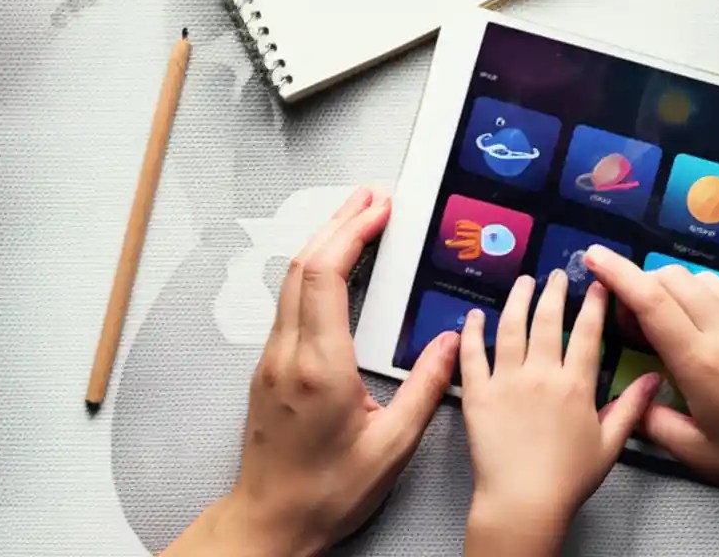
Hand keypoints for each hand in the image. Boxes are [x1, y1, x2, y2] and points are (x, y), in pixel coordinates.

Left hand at [162, 187, 459, 556]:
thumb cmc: (325, 493)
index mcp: (319, 367)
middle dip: (339, 221)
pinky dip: (315, 271)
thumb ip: (426, 388)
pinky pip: (289, 302)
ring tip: (358, 219)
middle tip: (372, 196)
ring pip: (291, 280)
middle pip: (304, 265)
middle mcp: (288, 355)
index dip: (353, 232)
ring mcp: (272, 360)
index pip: (326, 276)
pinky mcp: (270, 369)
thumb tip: (448, 342)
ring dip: (324, 242)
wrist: (270, 522)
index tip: (380, 209)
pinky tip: (336, 268)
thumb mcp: (393, 445)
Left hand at [460, 271, 660, 556]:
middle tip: (557, 274)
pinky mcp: (478, 394)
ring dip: (517, 299)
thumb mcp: (609, 444)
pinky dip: (472, 331)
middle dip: (554, 291)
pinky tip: (474, 315)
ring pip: (511, 327)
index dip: (594, 304)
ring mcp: (507, 381)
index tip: (598, 285)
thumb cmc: (568, 479)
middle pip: (549, 320)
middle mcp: (541, 374)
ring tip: (523, 282)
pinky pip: (473, 355)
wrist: (524, 502)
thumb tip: (654, 378)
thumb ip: (631, 407)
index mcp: (575, 385)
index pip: (588, 332)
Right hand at [583, 245, 718, 556]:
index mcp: (702, 363)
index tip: (595, 256)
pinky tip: (708, 316)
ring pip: (703, 279)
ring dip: (677, 288)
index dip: (618, 273)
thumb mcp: (695, 452)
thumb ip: (652, 421)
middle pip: (673, 280)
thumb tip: (629, 399)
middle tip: (634, 319)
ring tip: (673, 321)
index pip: (651, 301)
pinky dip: (711, 291)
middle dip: (643, 285)